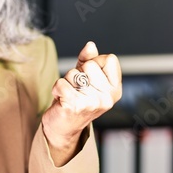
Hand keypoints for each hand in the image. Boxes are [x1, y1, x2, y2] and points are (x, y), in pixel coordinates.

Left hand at [41, 41, 121, 166]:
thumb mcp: (85, 77)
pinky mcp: (75, 106)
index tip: (90, 77)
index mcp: (115, 90)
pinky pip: (61, 83)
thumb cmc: (75, 99)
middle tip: (77, 89)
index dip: (96, 62)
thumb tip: (91, 45)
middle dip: (78, 73)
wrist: (63, 127)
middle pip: (90, 65)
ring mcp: (92, 103)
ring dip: (66, 82)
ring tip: (70, 95)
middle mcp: (107, 98)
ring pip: (73, 73)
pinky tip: (61, 100)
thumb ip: (89, 60)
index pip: (110, 59)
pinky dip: (56, 89)